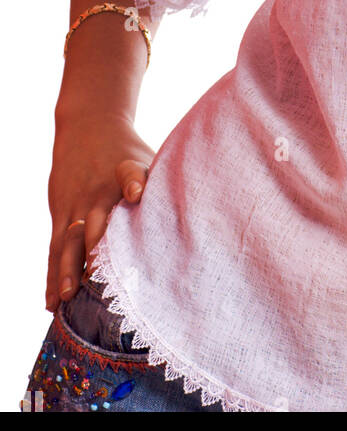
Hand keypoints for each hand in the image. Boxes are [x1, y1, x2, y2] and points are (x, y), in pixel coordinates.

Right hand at [45, 111, 154, 311]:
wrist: (88, 127)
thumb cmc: (127, 151)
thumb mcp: (148, 158)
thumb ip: (169, 184)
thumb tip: (209, 210)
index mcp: (126, 172)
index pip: (130, 173)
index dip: (133, 182)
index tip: (137, 193)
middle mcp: (99, 191)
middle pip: (96, 220)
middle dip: (98, 248)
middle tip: (100, 279)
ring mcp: (76, 204)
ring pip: (70, 239)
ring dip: (69, 268)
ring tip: (69, 296)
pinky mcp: (60, 214)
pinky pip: (55, 248)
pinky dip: (54, 275)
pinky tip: (54, 303)